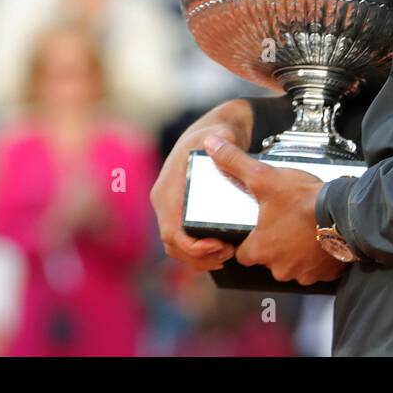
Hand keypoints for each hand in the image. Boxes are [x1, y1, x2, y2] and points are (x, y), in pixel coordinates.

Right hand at [151, 100, 253, 271]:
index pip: (172, 230)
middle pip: (173, 244)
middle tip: (228, 253)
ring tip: (227, 254)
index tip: (218, 246)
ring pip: (176, 247)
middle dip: (199, 256)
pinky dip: (196, 255)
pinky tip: (218, 256)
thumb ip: (221, 140)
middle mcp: (164, 201)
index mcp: (168, 189)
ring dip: (199, 259)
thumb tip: (216, 143)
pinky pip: (181, 242)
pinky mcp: (178, 213)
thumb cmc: (216, 136)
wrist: (211, 133)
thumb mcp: (219, 135)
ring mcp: (169, 208)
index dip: (192, 246)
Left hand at [204, 136, 346, 286]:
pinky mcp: (325, 274)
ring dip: (297, 251)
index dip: (249, 239)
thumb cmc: (304, 200)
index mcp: (260, 250)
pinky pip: (316, 269)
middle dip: (276, 244)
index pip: (243, 253)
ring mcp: (304, 273)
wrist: (346, 213)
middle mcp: (279, 268)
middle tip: (286, 221)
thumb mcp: (265, 177)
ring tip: (305, 227)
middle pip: (269, 259)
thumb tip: (211, 144)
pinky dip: (318, 257)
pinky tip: (321, 238)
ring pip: (294, 265)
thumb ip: (235, 162)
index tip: (259, 226)